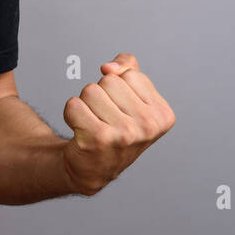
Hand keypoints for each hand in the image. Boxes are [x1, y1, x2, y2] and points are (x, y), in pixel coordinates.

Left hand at [62, 53, 175, 195]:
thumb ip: (127, 69)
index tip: (120, 109)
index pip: (130, 75)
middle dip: (100, 94)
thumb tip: (109, 68)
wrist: (94, 166)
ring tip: (93, 123)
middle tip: (104, 118)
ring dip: (84, 103)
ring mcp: (125, 134)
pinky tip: (80, 129)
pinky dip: (70, 113)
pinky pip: (73, 105)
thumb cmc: (114, 126)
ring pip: (90, 90)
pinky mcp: (98, 139)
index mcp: (163, 114)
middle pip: (109, 80)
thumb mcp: (131, 96)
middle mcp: (149, 126)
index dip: (117, 86)